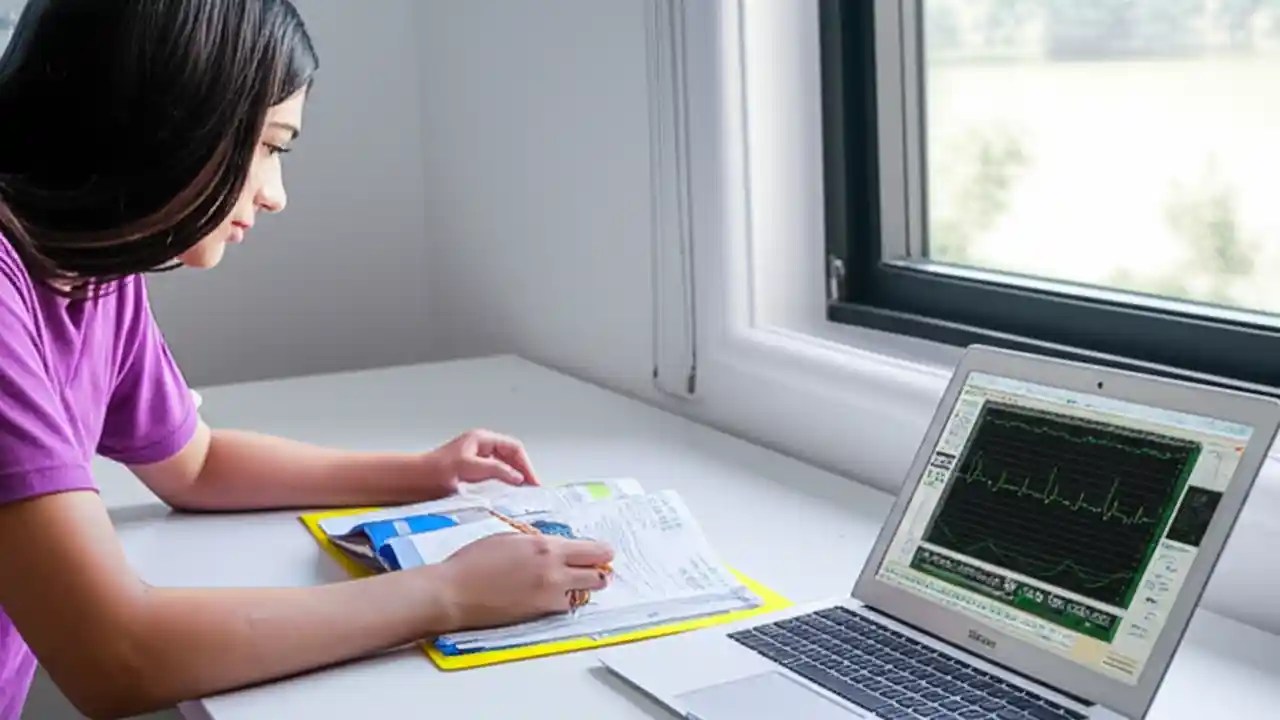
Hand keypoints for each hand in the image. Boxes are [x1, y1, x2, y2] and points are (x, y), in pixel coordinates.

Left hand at [425, 429, 539, 492]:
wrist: (410, 482)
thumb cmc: (434, 472)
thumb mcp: (467, 467)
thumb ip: (494, 470)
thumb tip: (518, 477)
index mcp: (482, 439)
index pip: (514, 448)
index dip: (526, 465)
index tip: (533, 483)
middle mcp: (481, 448)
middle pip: (511, 457)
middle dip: (523, 472)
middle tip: (532, 492)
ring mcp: (476, 461)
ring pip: (504, 468)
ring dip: (514, 480)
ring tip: (522, 496)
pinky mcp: (470, 475)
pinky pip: (494, 478)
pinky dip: (503, 486)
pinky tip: (505, 498)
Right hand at [433, 533, 613, 630]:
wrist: (454, 592)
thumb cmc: (474, 561)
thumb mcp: (510, 538)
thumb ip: (538, 542)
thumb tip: (555, 546)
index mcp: (546, 547)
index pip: (593, 551)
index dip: (602, 552)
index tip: (604, 552)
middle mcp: (553, 572)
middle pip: (598, 576)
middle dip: (599, 571)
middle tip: (595, 569)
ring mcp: (547, 596)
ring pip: (583, 594)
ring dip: (581, 588)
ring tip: (570, 582)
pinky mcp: (538, 614)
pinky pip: (562, 606)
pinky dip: (562, 600)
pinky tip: (550, 594)